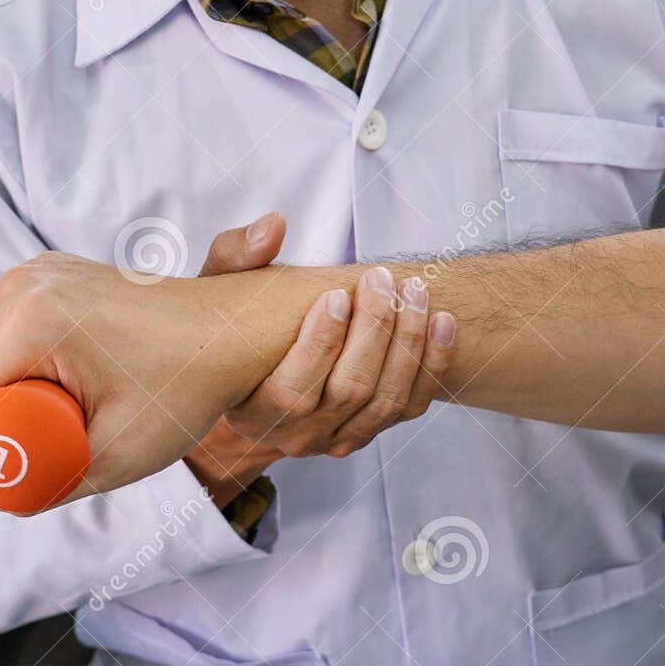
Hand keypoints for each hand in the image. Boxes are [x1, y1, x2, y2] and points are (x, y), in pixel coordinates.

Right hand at [181, 214, 454, 508]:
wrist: (268, 355)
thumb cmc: (240, 321)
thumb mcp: (221, 288)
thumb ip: (236, 255)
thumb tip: (273, 226)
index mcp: (251, 413)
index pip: (292, 393)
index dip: (319, 345)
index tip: (336, 294)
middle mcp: (297, 438)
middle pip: (349, 392)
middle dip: (373, 331)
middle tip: (380, 278)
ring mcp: (340, 439)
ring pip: (387, 401)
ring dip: (408, 343)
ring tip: (414, 291)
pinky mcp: (375, 430)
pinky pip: (413, 405)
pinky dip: (433, 364)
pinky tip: (443, 320)